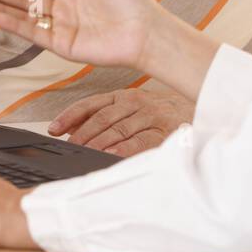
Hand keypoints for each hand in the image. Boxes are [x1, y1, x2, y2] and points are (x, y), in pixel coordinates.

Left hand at [49, 88, 194, 156]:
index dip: (71, 115)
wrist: (198, 110)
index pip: (91, 104)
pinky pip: (141, 141)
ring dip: (99, 142)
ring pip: (119, 129)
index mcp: (123, 96)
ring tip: (84, 152)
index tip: (54, 128)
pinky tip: (112, 155)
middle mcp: (136, 102)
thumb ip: (101, 115)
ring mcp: (151, 116)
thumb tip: (69, 127)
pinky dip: (125, 149)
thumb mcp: (129, 109)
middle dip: (82, 134)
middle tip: (68, 147)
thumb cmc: (158, 113)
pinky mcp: (165, 131)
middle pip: (103, 117)